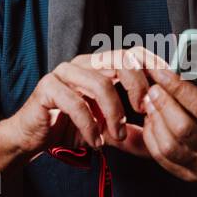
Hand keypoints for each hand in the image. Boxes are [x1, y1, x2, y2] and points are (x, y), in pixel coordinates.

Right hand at [0, 47, 168, 156]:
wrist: (33, 139)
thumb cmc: (71, 129)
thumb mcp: (108, 128)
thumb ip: (131, 127)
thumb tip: (159, 131)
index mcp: (100, 66)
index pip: (132, 53)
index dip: (152, 67)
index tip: (163, 94)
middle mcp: (84, 63)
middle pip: (120, 60)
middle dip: (137, 87)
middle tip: (143, 112)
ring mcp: (64, 72)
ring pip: (100, 84)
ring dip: (114, 115)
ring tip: (116, 137)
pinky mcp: (47, 87)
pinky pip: (76, 103)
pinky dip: (90, 127)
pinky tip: (95, 142)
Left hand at [140, 63, 196, 184]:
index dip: (181, 89)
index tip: (164, 72)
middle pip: (183, 128)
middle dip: (163, 104)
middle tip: (152, 85)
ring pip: (170, 146)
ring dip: (155, 120)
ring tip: (149, 100)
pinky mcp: (189, 176)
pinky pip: (163, 159)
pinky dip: (152, 138)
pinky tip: (150, 119)